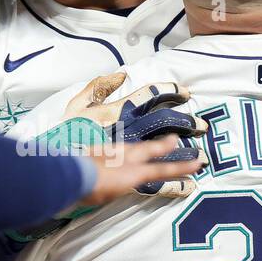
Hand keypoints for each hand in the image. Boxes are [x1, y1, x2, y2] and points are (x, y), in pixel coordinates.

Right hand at [58, 71, 208, 197]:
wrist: (58, 165)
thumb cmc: (62, 136)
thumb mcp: (76, 106)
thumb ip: (97, 88)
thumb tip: (121, 75)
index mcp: (116, 114)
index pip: (148, 96)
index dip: (168, 92)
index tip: (185, 92)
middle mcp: (127, 132)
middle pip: (163, 124)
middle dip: (184, 123)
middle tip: (202, 126)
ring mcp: (130, 157)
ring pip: (163, 155)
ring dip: (183, 157)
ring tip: (202, 159)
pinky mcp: (129, 179)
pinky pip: (156, 181)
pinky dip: (173, 181)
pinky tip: (189, 185)